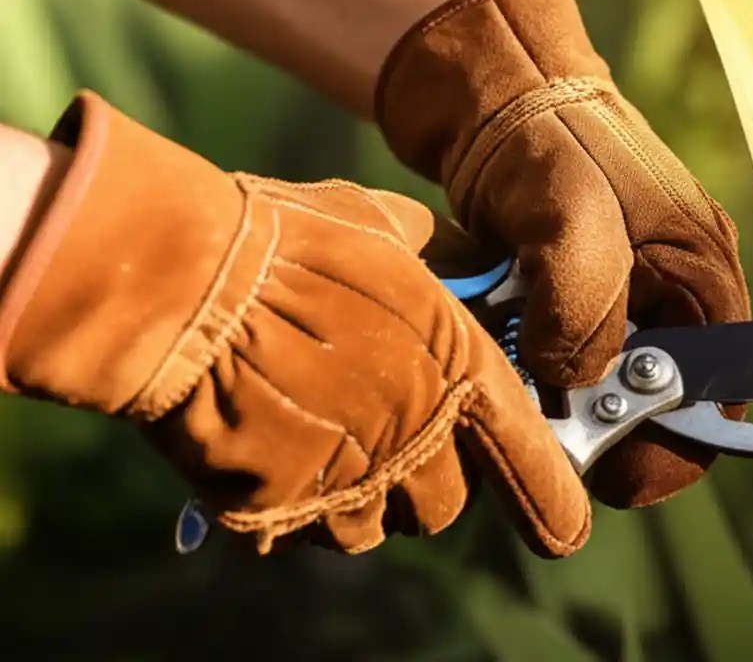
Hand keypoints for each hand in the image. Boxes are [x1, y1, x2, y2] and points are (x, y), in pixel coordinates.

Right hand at [0, 91, 589, 556]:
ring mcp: (352, 479)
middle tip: (390, 437)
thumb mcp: (384, 227)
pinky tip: (278, 458)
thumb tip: (471, 257)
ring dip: (364, 499)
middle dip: (427, 478)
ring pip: (378, 527)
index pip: (531, 463)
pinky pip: (312, 532)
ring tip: (324, 443)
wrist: (183, 284)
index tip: (561, 524)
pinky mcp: (285, 509)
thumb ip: (441, 255)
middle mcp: (419, 437)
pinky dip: (304, 509)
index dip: (551, 500)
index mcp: (461, 371)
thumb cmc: (289, 244)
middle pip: (448, 502)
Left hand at [376, 0, 750, 507]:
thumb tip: (573, 381)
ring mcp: (634, 294)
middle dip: (609, 418)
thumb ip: (586, 307)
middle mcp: (680, 293)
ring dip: (567, 390)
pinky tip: (512, 337)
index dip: (677, 445)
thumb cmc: (550, 143)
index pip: (722, 396)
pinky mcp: (590, 292)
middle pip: (662, 399)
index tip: (618, 469)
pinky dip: (543, 360)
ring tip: (522, 361)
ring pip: (613, 382)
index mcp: (705, 276)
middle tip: (550, 416)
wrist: (501, 97)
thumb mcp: (573, 217)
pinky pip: (578, 352)